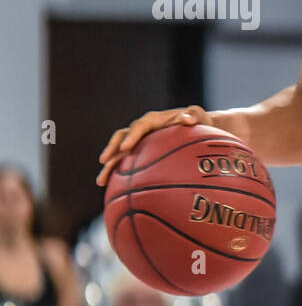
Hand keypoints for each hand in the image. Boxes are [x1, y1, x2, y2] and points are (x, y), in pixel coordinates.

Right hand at [96, 104, 211, 185]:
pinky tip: (115, 190)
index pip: (139, 126)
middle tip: (104, 162)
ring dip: (110, 165)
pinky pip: (128, 162)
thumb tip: (186, 118)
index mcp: (153, 120)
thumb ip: (193, 115)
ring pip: (120, 153)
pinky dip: (120, 173)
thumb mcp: (198, 116)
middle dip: (111, 150)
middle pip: (121, 138)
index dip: (131, 137)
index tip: (125, 148)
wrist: (196, 127)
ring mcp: (140, 141)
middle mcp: (142, 130)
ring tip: (101, 181)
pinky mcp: (141, 152)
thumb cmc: (198, 121)